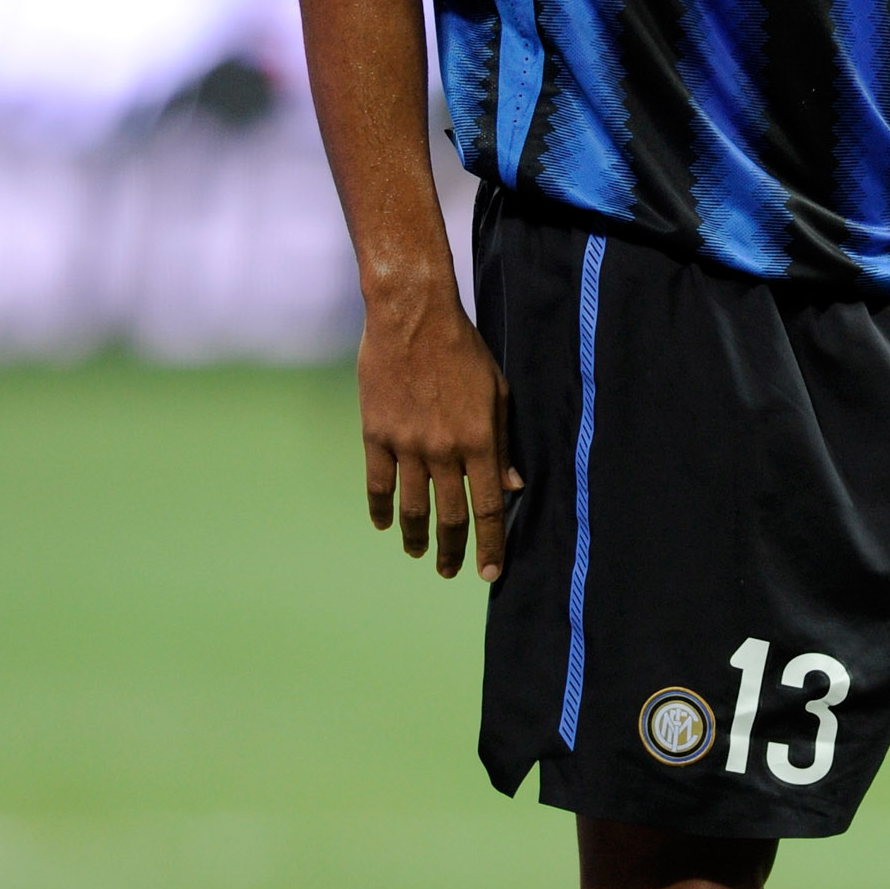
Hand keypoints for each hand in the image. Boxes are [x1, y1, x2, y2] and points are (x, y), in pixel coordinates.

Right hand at [357, 272, 521, 581]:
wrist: (411, 316)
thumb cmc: (463, 350)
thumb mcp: (498, 393)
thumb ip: (504, 444)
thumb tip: (513, 488)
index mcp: (480, 440)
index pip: (488, 508)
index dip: (490, 545)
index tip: (489, 572)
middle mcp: (444, 450)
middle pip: (451, 516)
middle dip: (454, 550)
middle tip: (453, 571)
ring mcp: (407, 444)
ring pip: (412, 507)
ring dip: (416, 536)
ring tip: (418, 552)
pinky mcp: (376, 434)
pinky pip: (378, 483)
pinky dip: (381, 509)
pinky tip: (384, 524)